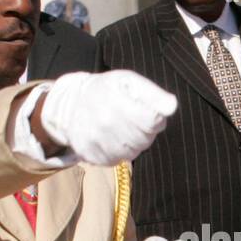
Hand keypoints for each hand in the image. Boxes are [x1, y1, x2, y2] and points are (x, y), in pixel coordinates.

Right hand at [36, 71, 175, 164]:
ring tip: (120, 126)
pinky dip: (118, 151)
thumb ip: (152, 94)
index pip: (154, 121)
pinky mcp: (91, 156)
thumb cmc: (105, 90)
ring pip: (133, 152)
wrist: (68, 104)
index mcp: (118, 104)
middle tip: (130, 116)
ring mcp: (97, 143)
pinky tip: (110, 137)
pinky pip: (117, 159)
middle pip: (145, 138)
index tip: (144, 109)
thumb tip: (172, 106)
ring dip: (133, 141)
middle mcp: (106, 125)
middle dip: (144, 129)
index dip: (154, 116)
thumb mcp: (128, 81)